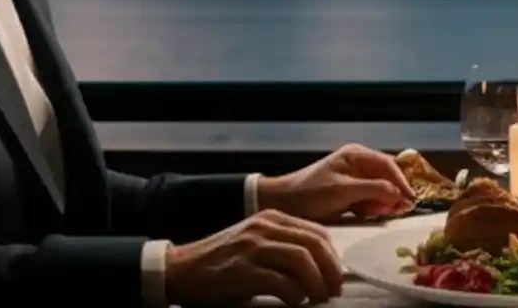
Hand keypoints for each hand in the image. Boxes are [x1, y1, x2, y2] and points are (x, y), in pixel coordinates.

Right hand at [164, 209, 343, 306]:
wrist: (182, 269)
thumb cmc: (222, 262)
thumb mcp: (256, 242)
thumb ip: (283, 246)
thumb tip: (320, 268)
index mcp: (271, 218)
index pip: (317, 231)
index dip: (332, 255)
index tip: (335, 275)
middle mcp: (264, 227)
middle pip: (314, 244)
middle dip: (331, 270)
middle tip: (334, 290)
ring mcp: (253, 246)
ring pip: (302, 260)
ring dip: (317, 283)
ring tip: (318, 298)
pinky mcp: (243, 270)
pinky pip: (281, 282)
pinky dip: (295, 294)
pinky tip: (295, 302)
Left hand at [261, 143, 415, 221]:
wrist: (282, 203)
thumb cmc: (310, 194)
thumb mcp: (343, 191)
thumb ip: (373, 190)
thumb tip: (399, 194)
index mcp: (357, 155)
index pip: (389, 165)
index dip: (402, 182)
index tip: (411, 200)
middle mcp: (358, 163)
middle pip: (387, 177)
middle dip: (391, 194)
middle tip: (393, 210)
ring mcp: (354, 178)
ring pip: (380, 190)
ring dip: (380, 203)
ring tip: (373, 213)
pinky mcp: (349, 193)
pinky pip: (369, 199)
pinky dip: (371, 208)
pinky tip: (364, 214)